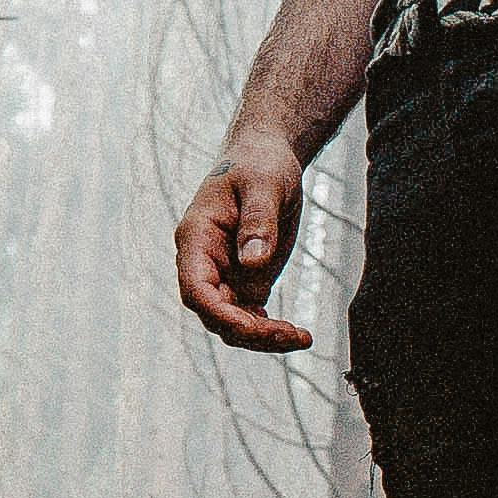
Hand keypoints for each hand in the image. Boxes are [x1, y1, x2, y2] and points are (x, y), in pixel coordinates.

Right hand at [177, 121, 311, 347]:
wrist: (267, 159)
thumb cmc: (260, 165)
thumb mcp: (264, 185)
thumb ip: (259, 222)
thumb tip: (253, 262)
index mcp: (196, 238)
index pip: (195, 288)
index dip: (219, 314)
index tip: (253, 327)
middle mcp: (204, 262)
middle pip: (214, 314)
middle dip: (249, 332)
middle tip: (292, 335)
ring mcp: (224, 275)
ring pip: (231, 323)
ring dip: (262, 337)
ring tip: (302, 338)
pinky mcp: (246, 281)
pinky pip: (250, 317)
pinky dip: (270, 330)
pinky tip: (298, 334)